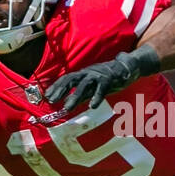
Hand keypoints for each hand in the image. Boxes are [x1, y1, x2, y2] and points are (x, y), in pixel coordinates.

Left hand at [44, 45, 159, 112]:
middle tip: (52, 101)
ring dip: (74, 96)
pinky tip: (92, 106)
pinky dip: (97, 96)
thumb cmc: (108, 78)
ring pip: (84, 85)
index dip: (56, 87)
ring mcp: (98, 75)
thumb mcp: (92, 87)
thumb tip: (67, 103)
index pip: (66, 79)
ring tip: (67, 108)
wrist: (127, 67)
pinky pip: (102, 88)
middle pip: (71, 79)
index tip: (47, 96)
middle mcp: (88, 73)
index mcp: (83, 74)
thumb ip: (81, 94)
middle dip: (60, 90)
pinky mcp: (110, 79)